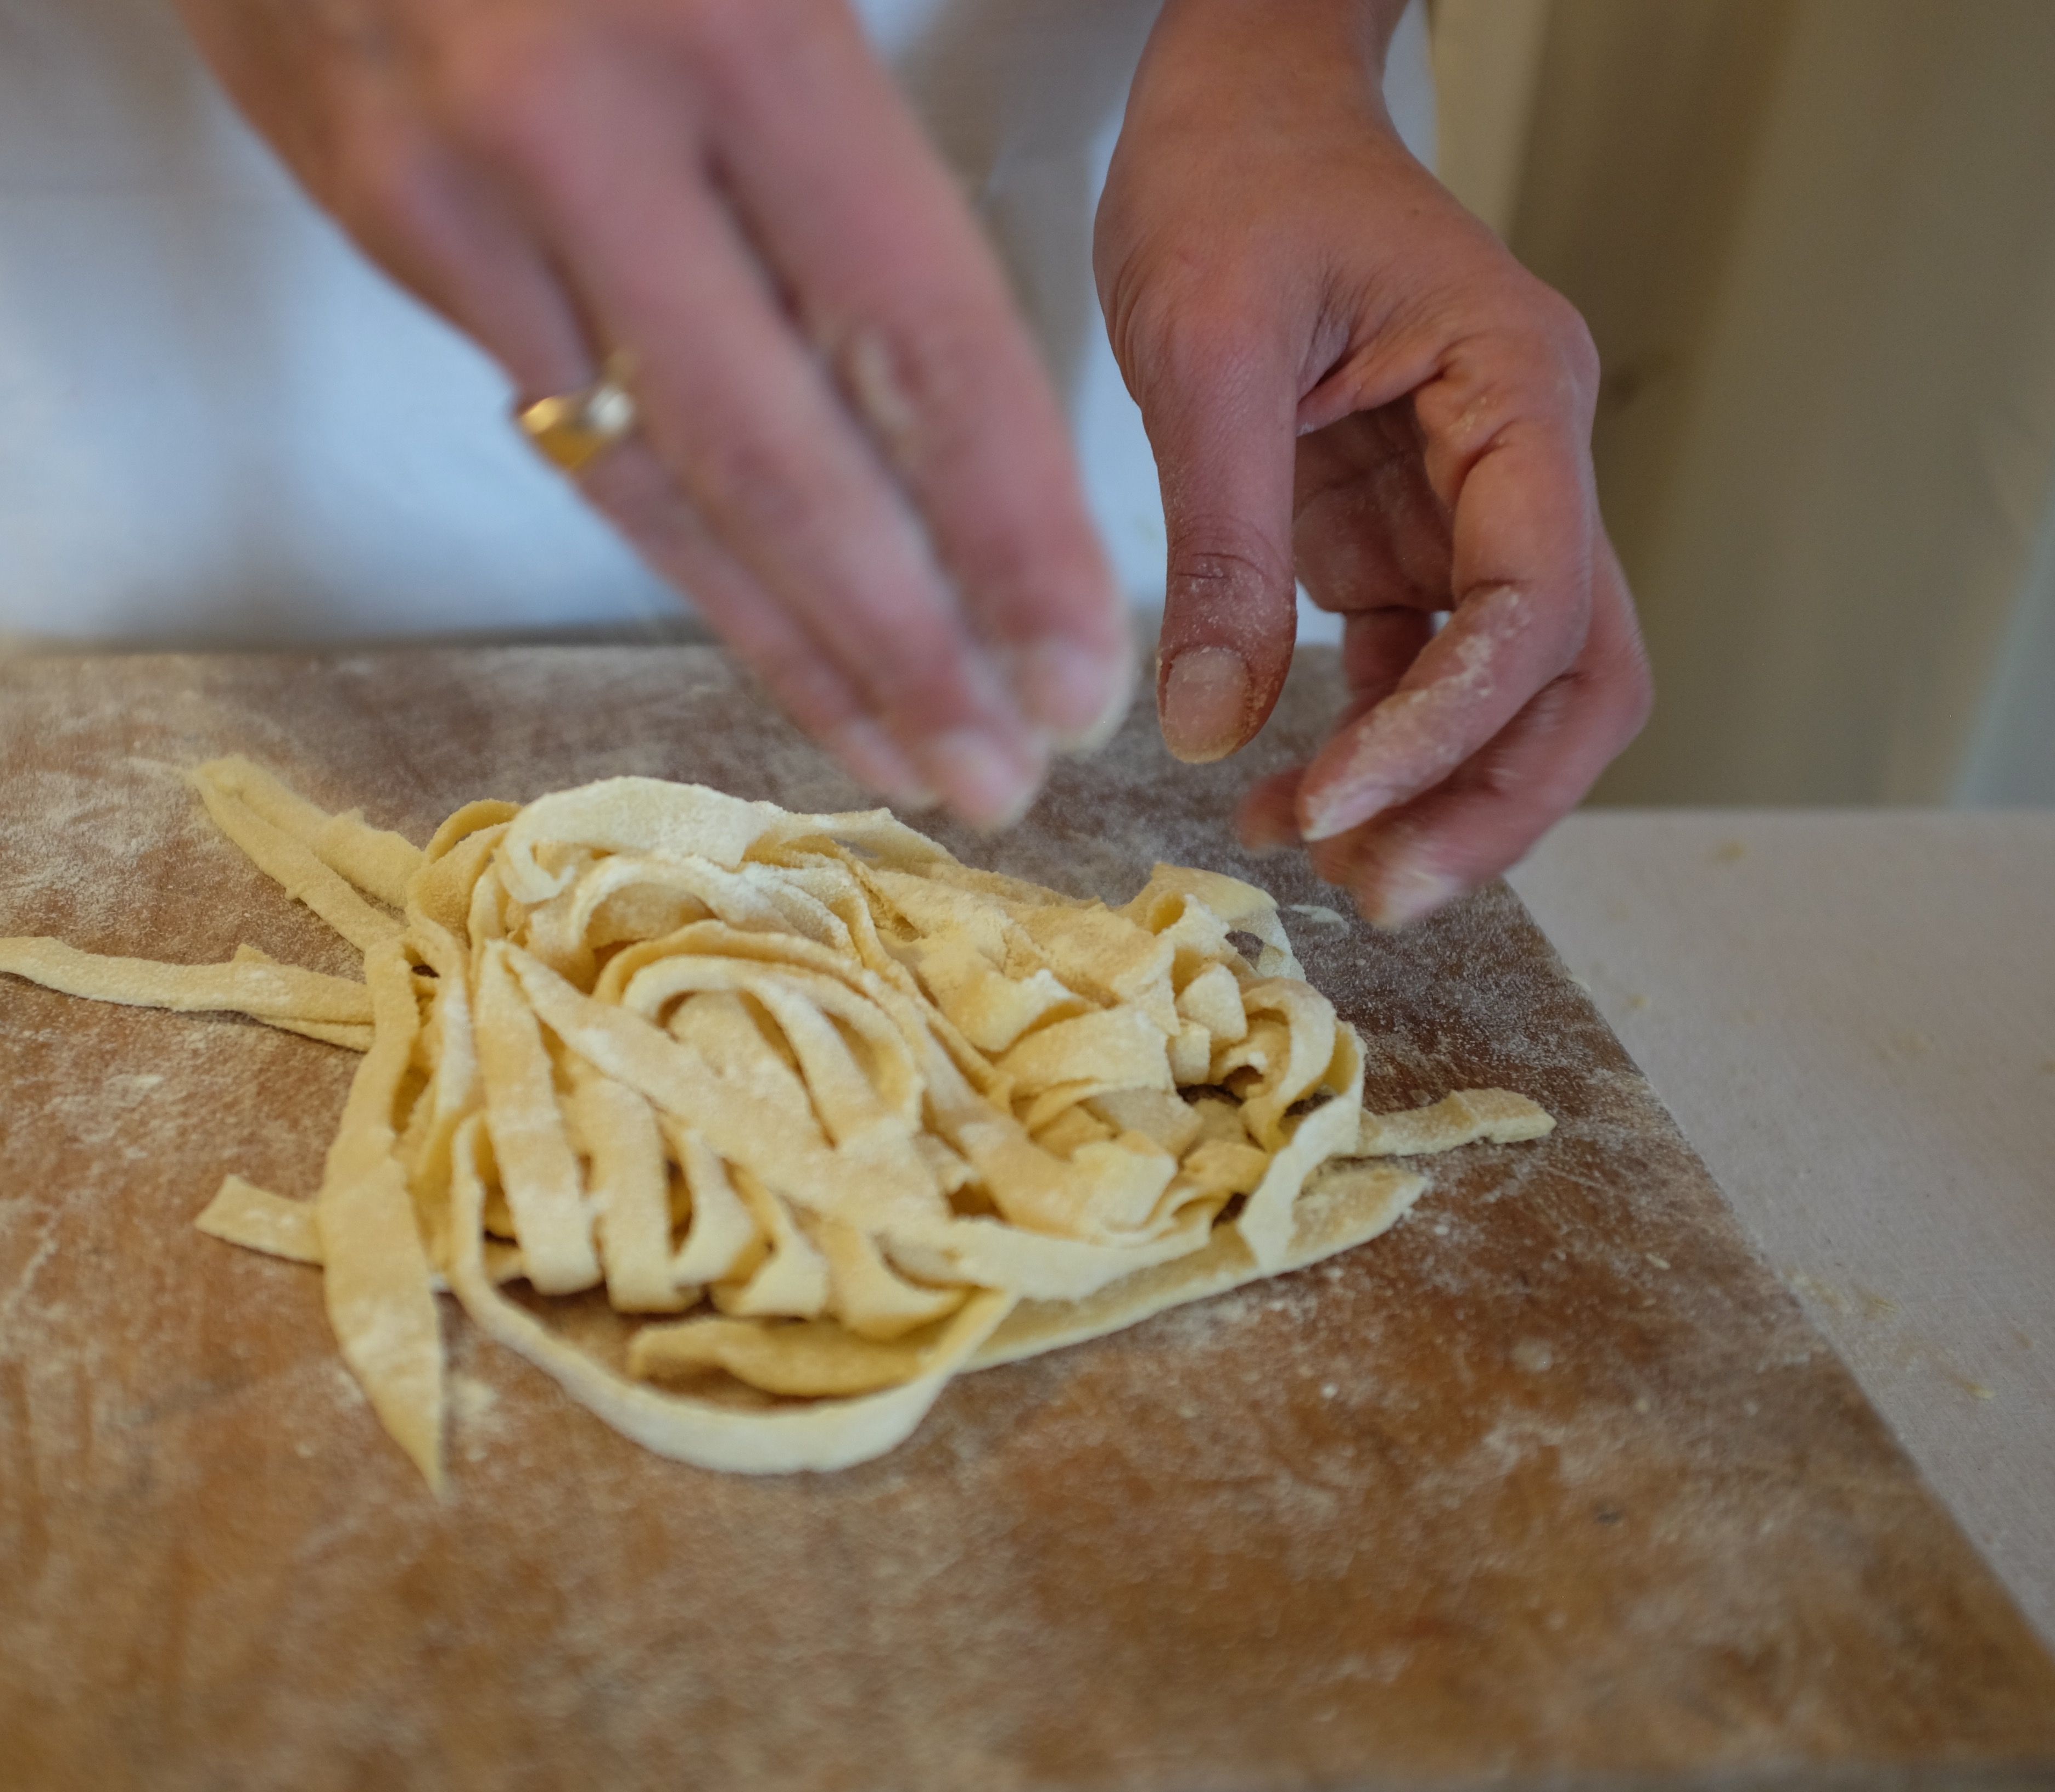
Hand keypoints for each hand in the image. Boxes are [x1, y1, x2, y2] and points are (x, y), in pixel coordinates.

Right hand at [169, 0, 1130, 823]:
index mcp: (729, 27)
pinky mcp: (382, 218)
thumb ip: (852, 103)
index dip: (1007, 519)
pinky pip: (559, 415)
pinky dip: (670, 543)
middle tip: (999, 776)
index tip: (1077, 658)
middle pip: (779, 456)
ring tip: (898, 757)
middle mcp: (587, 132)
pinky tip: (758, 631)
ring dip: (788, 640)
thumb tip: (959, 330)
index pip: (911, 329)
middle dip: (902, 643)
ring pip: (653, 477)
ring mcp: (461, 192)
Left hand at [1095, 0, 1651, 922]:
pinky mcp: (1398, 536)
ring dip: (1434, 792)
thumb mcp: (1206, 346)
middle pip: (1575, 677)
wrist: (1234, 110)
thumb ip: (1219, 540)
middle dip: (1490, 801)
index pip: (1536, 604)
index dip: (1448, 726)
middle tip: (1376, 892)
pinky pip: (1419, 669)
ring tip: (1313, 861)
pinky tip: (1281, 795)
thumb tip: (1208, 732)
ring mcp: (1469, 507)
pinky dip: (1371, 745)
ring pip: (1512, 692)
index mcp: (1519, 393)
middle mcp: (1524, 461)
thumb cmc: (1234, 180)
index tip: (1334, 802)